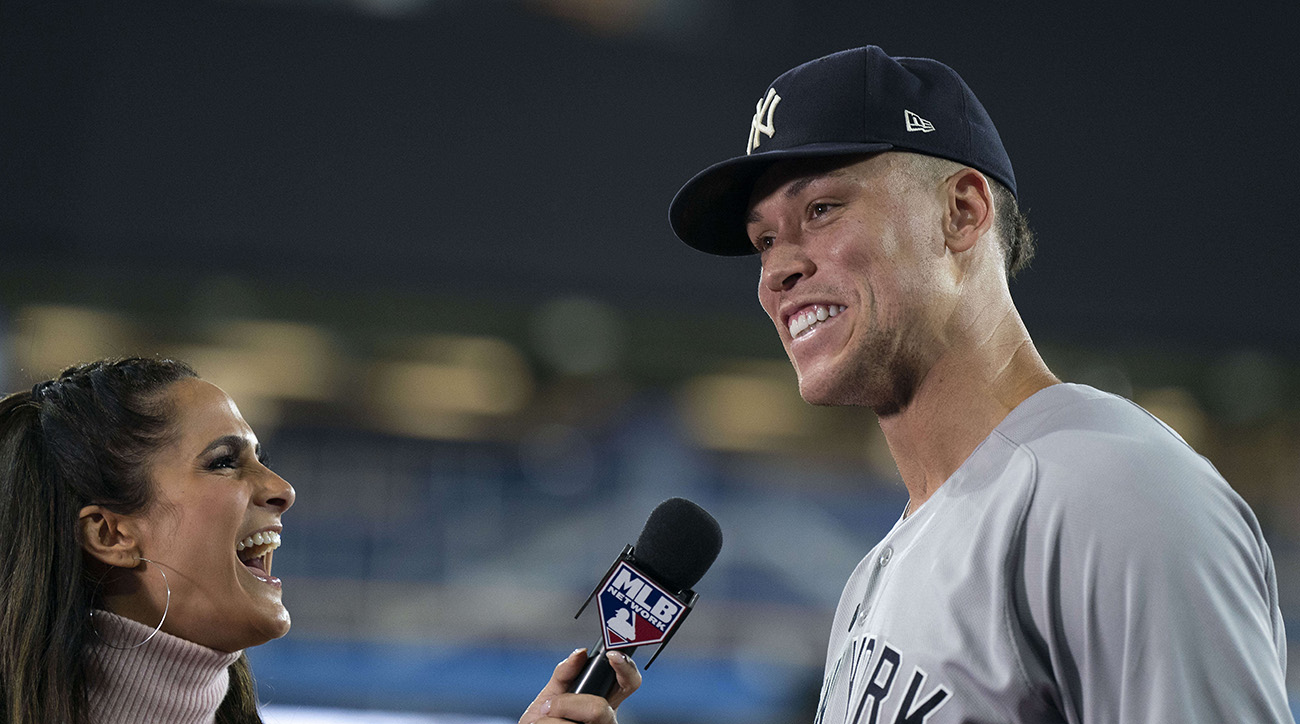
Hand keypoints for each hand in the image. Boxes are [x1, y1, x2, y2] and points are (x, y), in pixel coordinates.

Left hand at [519, 648, 641, 723]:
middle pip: (600, 709)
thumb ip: (565, 673)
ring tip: (544, 719)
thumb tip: (580, 653)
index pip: (628, 682)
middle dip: (568, 704)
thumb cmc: (545, 716)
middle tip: (550, 706)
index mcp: (604, 700)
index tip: (612, 655)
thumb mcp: (552, 693)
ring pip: (578, 723)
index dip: (626, 667)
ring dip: (552, 718)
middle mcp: (606, 719)